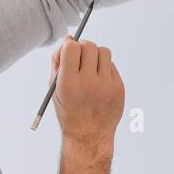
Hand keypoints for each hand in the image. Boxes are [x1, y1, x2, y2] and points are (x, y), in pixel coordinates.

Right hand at [49, 34, 122, 156]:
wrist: (89, 135)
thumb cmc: (69, 109)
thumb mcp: (55, 88)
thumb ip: (58, 62)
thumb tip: (68, 38)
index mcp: (69, 83)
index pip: (71, 47)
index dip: (69, 46)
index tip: (69, 52)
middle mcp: (88, 83)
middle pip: (89, 46)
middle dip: (83, 48)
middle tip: (80, 57)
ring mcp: (106, 86)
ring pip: (103, 51)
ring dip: (95, 55)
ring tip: (90, 68)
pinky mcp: (119, 88)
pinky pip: (112, 65)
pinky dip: (104, 68)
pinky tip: (99, 80)